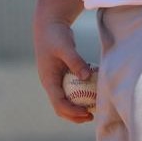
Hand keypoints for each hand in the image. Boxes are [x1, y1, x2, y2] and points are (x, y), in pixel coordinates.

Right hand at [32, 0, 93, 123]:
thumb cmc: (56, 34)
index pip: (58, 103)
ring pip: (65, 101)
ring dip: (77, 108)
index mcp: (48, 80)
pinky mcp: (62, 75)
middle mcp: (50, 83)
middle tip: (91, 117)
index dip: (72, 112)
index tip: (87, 113)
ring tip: (93, 110)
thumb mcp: (65, 47)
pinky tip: (92, 96)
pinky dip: (80, 96)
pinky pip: (70, 91)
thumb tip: (86, 76)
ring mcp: (55, 80)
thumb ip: (75, 61)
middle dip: (74, 115)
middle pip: (60, 107)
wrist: (49, 23)